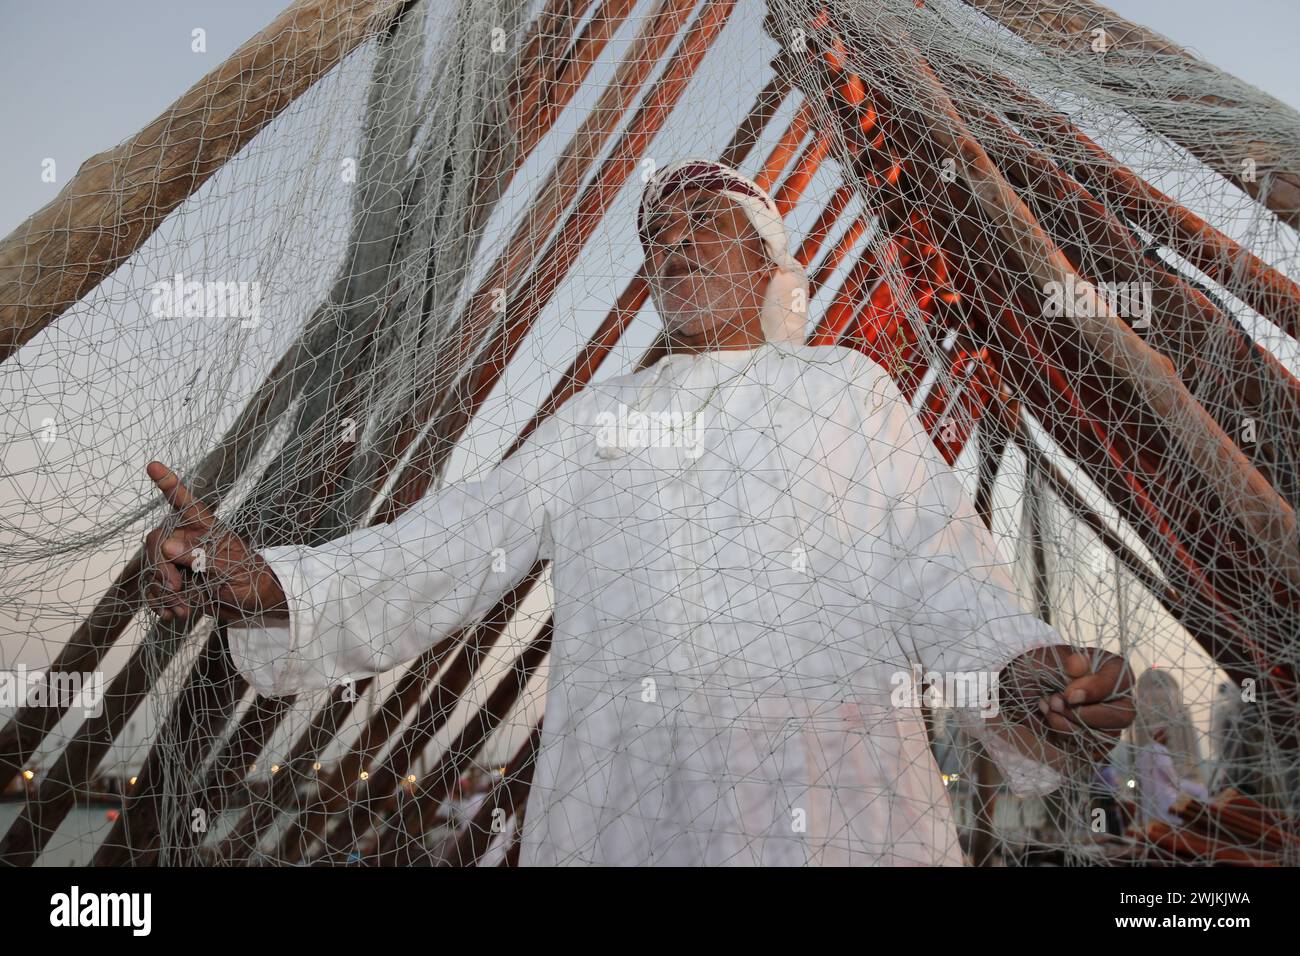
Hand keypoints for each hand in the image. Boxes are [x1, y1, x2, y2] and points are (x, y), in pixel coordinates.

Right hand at [142, 460, 287, 624]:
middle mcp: (188, 540)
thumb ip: (201, 556)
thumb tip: (167, 545)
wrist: (254, 604)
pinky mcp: (175, 582)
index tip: (153, 465)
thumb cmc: (252, 579)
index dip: (169, 484)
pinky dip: (159, 603)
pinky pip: (153, 589)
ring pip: (152, 570)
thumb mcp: (232, 568)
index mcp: (206, 528)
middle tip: (176, 589)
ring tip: (183, 610)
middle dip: (160, 568)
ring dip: (162, 593)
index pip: (185, 503)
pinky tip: (172, 614)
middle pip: (156, 542)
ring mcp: (179, 561)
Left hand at [1001, 645, 1135, 760]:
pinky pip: (1088, 748)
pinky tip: (1049, 719)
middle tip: (1055, 701)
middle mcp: (1119, 699)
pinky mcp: (1096, 742)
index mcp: (1113, 671)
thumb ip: (1070, 662)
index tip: (1068, 693)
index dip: (1096, 690)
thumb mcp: (1054, 658)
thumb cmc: (1043, 669)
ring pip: (1102, 736)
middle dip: (1082, 713)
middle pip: (1121, 716)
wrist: (1022, 688)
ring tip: (1047, 706)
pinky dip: (1064, 734)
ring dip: (1067, 723)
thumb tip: (1077, 663)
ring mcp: (1109, 724)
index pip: (1120, 682)